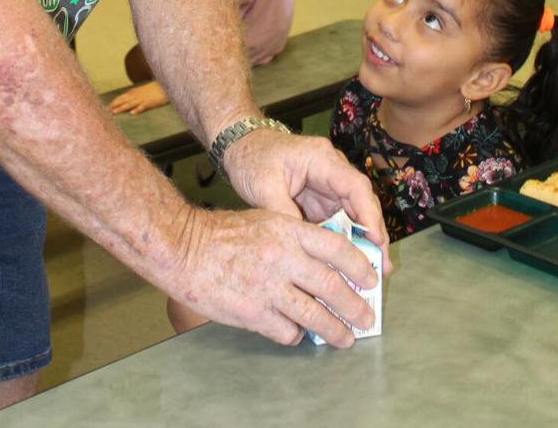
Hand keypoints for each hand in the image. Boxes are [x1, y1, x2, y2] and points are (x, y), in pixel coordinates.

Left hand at [108, 81, 169, 114]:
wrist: (168, 83)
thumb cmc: (157, 87)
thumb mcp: (145, 88)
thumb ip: (136, 92)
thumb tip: (129, 94)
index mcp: (136, 91)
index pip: (123, 96)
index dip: (115, 101)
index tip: (107, 106)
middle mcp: (138, 95)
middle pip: (124, 100)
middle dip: (115, 105)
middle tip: (105, 110)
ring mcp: (144, 98)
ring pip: (131, 104)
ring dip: (122, 108)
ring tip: (114, 112)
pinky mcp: (151, 102)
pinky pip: (144, 106)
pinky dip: (138, 109)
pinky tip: (133, 113)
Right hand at [166, 203, 380, 347]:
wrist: (184, 248)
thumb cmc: (223, 232)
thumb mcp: (265, 219)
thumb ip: (295, 238)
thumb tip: (327, 263)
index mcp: (288, 230)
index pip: (337, 248)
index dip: (359, 265)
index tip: (372, 279)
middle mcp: (283, 258)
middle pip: (332, 286)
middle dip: (354, 305)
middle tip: (366, 316)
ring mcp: (268, 287)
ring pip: (314, 315)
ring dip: (335, 329)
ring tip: (346, 338)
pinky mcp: (253, 312)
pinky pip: (286, 330)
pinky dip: (297, 335)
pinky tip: (299, 334)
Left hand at [222, 130, 390, 274]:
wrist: (240, 147)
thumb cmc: (252, 158)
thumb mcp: (264, 186)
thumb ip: (284, 213)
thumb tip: (303, 246)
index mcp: (322, 159)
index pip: (355, 186)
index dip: (368, 215)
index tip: (376, 242)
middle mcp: (332, 171)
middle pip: (361, 203)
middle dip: (373, 235)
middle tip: (382, 267)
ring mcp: (328, 186)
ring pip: (354, 215)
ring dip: (362, 242)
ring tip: (372, 274)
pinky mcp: (320, 200)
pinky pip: (338, 221)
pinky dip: (343, 242)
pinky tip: (347, 266)